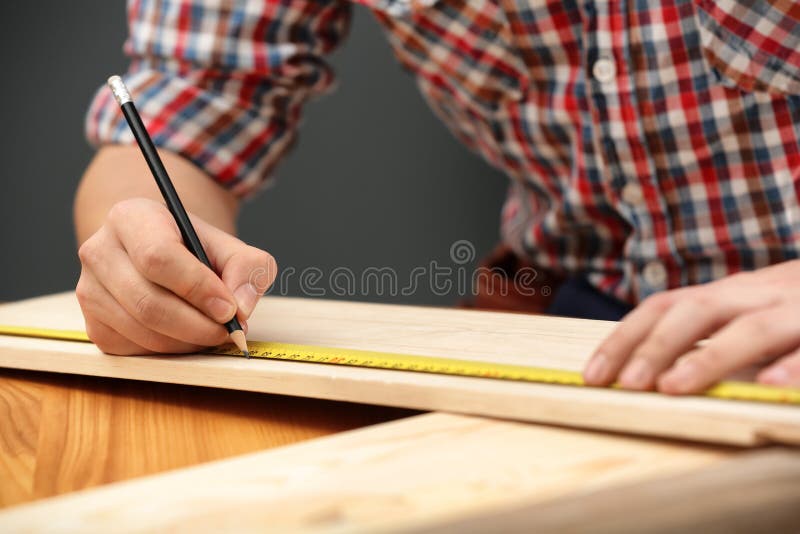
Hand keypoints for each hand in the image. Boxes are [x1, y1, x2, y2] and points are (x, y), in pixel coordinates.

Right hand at [76, 198, 276, 354]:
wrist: (160, 255)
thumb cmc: (195, 250)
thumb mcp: (229, 247)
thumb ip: (248, 268)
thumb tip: (242, 306)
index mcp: (131, 217)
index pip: (158, 257)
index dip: (197, 288)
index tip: (229, 309)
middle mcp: (99, 251)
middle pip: (148, 302)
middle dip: (197, 325)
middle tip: (228, 331)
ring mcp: (90, 290)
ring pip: (142, 331)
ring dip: (187, 341)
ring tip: (213, 332)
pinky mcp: (93, 325)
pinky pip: (134, 350)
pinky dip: (170, 351)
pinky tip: (188, 336)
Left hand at [583, 260, 799, 392]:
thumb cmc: (789, 305)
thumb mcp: (741, 310)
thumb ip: (702, 331)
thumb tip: (639, 365)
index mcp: (724, 292)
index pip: (662, 307)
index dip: (624, 337)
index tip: (593, 374)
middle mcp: (753, 293)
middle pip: (696, 311)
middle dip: (657, 347)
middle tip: (627, 384)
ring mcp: (795, 307)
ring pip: (751, 328)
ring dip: (709, 357)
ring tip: (674, 387)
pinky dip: (793, 364)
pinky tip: (769, 386)